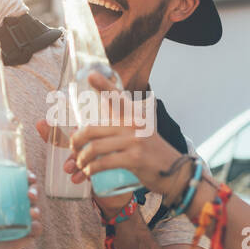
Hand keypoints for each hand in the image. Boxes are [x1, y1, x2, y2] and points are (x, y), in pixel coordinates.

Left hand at [0, 158, 41, 248]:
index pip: (15, 183)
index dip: (25, 177)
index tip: (27, 174)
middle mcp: (9, 210)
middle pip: (28, 196)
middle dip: (34, 191)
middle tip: (30, 193)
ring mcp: (16, 225)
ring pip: (34, 212)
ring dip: (38, 208)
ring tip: (32, 211)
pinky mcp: (20, 240)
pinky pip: (34, 231)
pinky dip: (37, 226)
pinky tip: (34, 224)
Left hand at [55, 71, 187, 208]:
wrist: (176, 173)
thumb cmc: (152, 154)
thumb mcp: (141, 133)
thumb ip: (121, 127)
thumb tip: (87, 131)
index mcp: (134, 115)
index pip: (117, 97)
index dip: (103, 85)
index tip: (90, 75)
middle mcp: (134, 123)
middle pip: (92, 129)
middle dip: (76, 142)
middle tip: (74, 150)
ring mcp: (135, 140)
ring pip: (95, 147)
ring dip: (81, 159)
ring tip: (80, 165)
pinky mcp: (135, 158)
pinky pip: (103, 162)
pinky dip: (91, 169)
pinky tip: (89, 172)